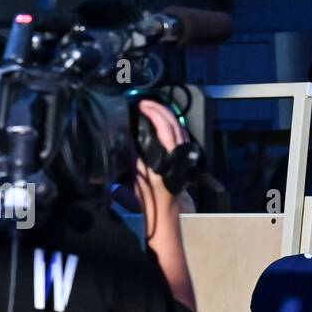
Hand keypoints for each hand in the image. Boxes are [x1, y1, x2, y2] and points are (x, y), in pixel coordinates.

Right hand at [134, 99, 189, 224]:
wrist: (163, 208)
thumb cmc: (148, 193)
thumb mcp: (136, 171)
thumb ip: (133, 151)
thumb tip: (127, 132)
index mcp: (169, 155)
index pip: (165, 127)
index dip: (154, 113)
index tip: (141, 105)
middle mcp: (180, 152)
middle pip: (174, 123)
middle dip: (159, 109)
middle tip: (144, 103)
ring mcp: (184, 153)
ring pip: (179, 127)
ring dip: (166, 115)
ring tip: (151, 108)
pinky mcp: (184, 156)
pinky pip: (180, 134)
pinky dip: (171, 124)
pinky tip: (162, 120)